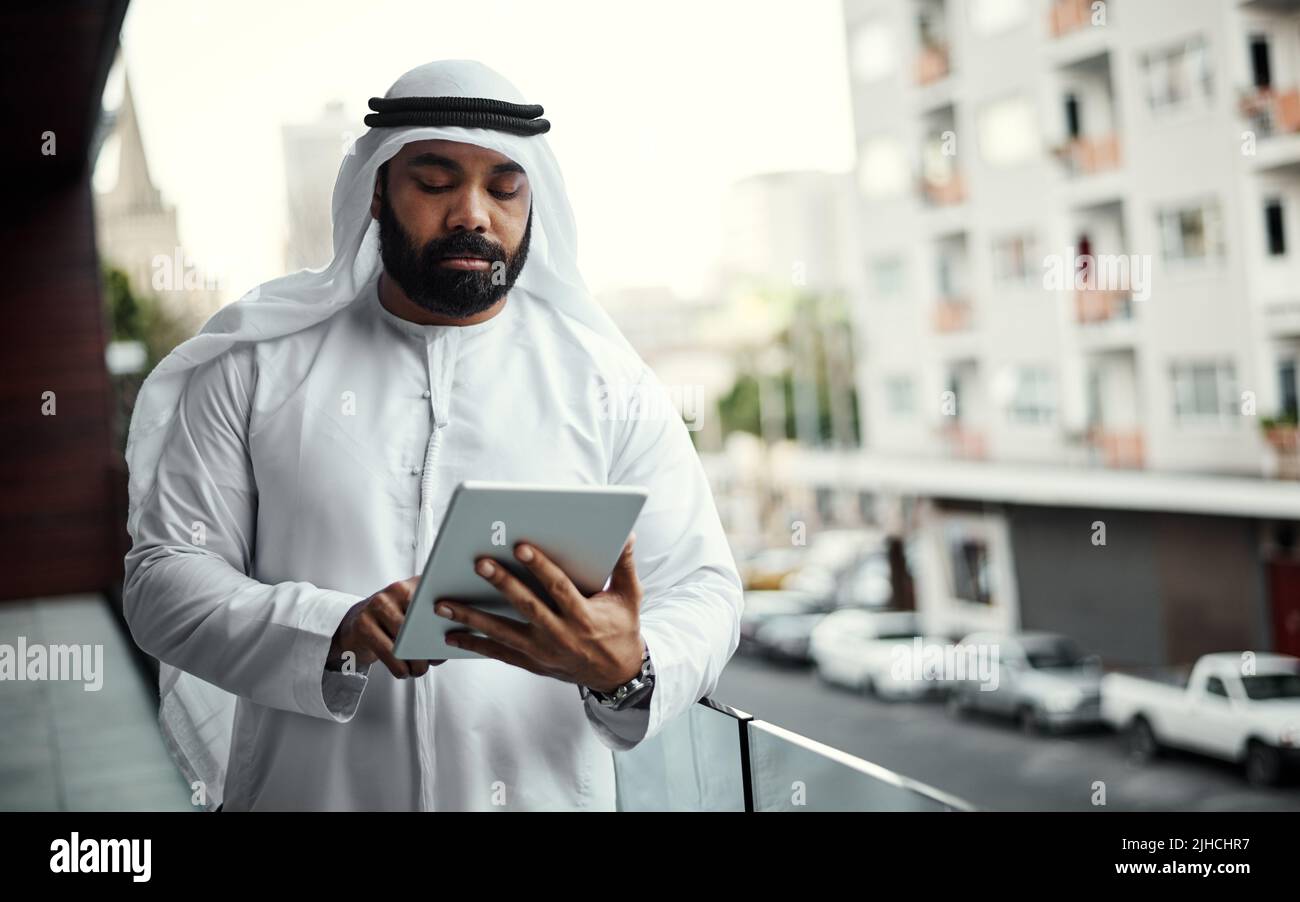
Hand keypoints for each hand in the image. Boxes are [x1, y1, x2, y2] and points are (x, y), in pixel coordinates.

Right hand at [329, 576, 445, 678]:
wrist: (356, 622)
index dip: (446, 623)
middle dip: (429, 646)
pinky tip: (403, 671)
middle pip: (420, 622)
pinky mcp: (362, 624)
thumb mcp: (415, 613)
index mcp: (415, 584)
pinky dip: (399, 667)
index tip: (451, 639)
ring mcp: (377, 605)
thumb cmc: (395, 621)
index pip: (438, 600)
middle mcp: (396, 589)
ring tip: (419, 670)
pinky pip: (387, 651)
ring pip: (403, 639)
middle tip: (434, 661)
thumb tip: (455, 640)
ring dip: (415, 661)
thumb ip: (435, 619)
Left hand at [434, 534, 643, 692]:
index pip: (560, 588)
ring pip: (503, 632)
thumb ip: (624, 565)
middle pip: (527, 606)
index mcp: (585, 617)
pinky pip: (499, 653)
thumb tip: (627, 534)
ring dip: (471, 617)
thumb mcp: (630, 597)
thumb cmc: (621, 628)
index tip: (521, 546)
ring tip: (442, 603)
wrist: (617, 675)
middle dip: (502, 583)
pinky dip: (474, 643)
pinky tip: (450, 633)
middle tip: (478, 563)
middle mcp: (561, 636)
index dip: (541, 567)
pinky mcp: (532, 663)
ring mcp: (543, 652)